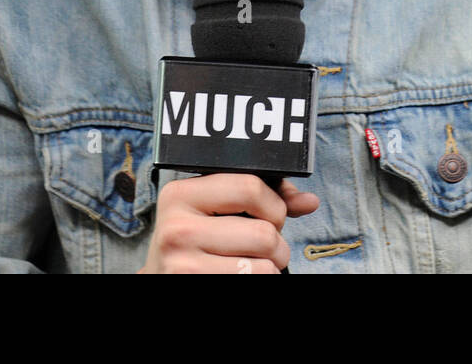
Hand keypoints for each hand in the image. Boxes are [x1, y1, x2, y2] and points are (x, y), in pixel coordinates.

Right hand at [137, 173, 319, 273]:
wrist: (161, 278)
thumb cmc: (198, 240)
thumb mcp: (216, 210)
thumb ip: (263, 198)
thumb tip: (310, 201)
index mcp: (180, 194)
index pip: (249, 187)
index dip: (274, 205)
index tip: (270, 215)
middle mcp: (177, 228)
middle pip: (264, 233)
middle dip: (277, 244)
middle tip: (263, 247)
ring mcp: (183, 265)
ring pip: (265, 267)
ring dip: (270, 268)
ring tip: (252, 264)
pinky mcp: (192, 285)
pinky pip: (255, 283)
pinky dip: (260, 280)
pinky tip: (240, 275)